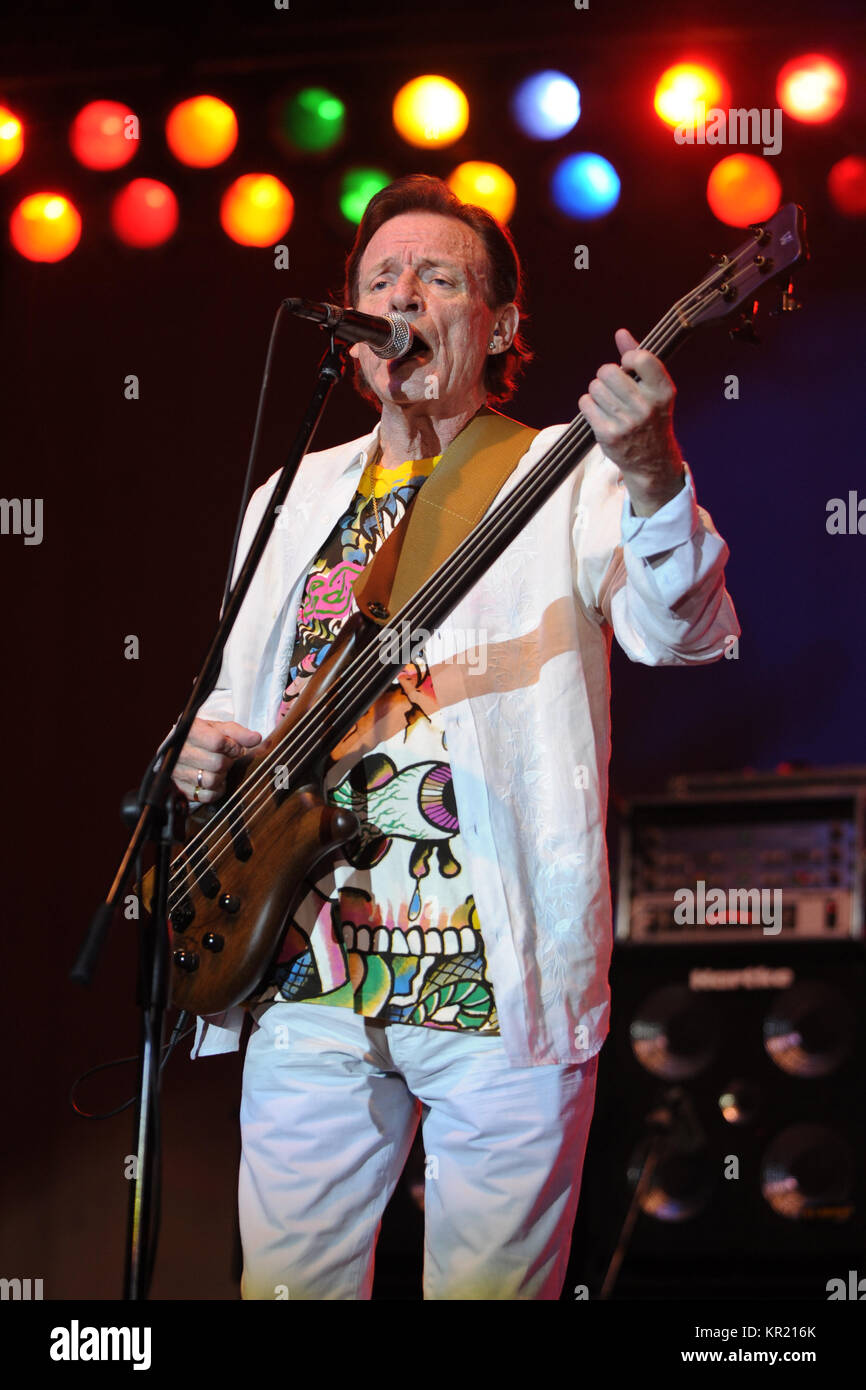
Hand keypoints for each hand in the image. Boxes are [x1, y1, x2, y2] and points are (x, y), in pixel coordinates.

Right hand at [173, 718, 261, 804]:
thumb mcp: (219, 729)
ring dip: (221, 776)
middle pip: (216, 763)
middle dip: (227, 761)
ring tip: (219, 768)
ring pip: (211, 781)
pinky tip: (215, 780)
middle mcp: (180, 752)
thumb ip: (238, 733)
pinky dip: (216, 790)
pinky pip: (207, 796)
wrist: (181, 747)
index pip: (217, 742)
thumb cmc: (203, 737)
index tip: (235, 748)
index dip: (232, 747)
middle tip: (226, 758)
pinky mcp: (181, 789)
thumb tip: (256, 738)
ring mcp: (178, 772)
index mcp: (190, 732)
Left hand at [579, 328, 685, 515]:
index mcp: (663, 391)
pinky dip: (588, 404)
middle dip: (606, 375)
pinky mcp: (608, 434)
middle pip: (608, 371)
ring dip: (597, 391)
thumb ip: (639, 359)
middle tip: (613, 386)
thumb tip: (620, 333)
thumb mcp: (654, 389)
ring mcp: (627, 422)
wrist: (651, 460)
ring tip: (608, 401)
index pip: (641, 358)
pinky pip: (585, 404)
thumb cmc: (651, 416)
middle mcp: (646, 407)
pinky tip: (599, 411)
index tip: (628, 366)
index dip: (628, 357)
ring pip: (594, 387)